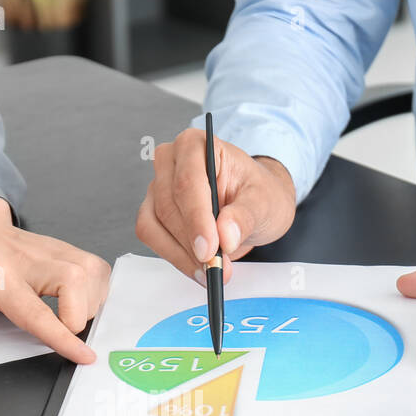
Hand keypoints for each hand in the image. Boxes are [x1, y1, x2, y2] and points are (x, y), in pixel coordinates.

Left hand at [0, 195, 108, 364]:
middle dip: (80, 314)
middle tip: (65, 328)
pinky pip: (95, 267)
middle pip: (74, 280)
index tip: (83, 355)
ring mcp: (49, 249)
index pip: (34, 310)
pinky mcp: (63, 246)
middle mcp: (28, 259)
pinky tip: (78, 299)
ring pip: (91, 271)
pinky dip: (95, 289)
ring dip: (90, 302)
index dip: (61, 336)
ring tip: (70, 314)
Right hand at [136, 127, 295, 283]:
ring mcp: (158, 187)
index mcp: (197, 145)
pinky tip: (196, 267)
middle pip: (168, 206)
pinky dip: (173, 256)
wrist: (254, 206)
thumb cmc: (258, 194)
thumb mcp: (264, 202)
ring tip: (211, 269)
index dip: (196, 219)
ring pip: (154, 224)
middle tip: (216, 266)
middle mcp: (172, 161)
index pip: (188, 182)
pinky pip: (151, 236)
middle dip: (191, 243)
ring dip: (181, 253)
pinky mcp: (153, 211)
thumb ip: (245, 216)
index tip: (209, 249)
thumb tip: (225, 235)